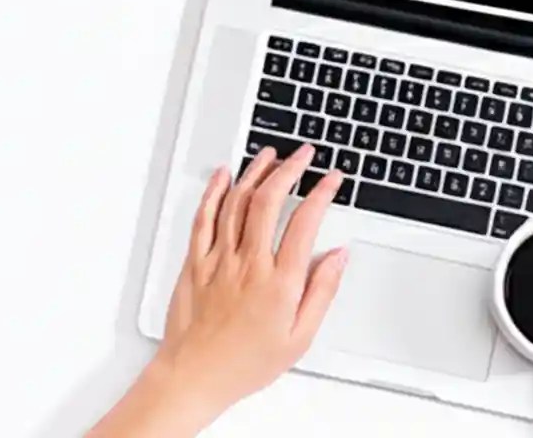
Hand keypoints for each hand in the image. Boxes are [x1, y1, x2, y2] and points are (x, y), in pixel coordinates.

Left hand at [87, 145, 347, 437]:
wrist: (195, 376)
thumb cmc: (245, 363)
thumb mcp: (300, 337)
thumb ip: (322, 291)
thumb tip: (338, 257)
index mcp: (279, 283)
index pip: (304, 222)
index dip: (321, 193)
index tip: (331, 179)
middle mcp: (248, 265)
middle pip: (268, 201)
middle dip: (289, 169)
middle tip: (302, 155)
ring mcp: (218, 260)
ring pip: (236, 202)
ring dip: (255, 172)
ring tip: (270, 156)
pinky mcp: (195, 263)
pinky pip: (204, 218)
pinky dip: (214, 191)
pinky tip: (223, 176)